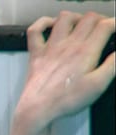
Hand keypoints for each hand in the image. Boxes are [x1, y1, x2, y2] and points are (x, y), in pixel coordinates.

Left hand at [16, 12, 114, 134]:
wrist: (37, 109)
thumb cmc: (65, 100)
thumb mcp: (98, 85)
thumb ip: (112, 66)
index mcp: (85, 52)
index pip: (105, 26)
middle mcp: (68, 45)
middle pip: (88, 19)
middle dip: (101, 19)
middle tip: (106, 28)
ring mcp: (50, 48)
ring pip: (64, 19)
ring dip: (77, 17)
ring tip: (83, 24)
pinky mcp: (36, 54)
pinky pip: (35, 30)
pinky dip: (43, 23)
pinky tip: (51, 25)